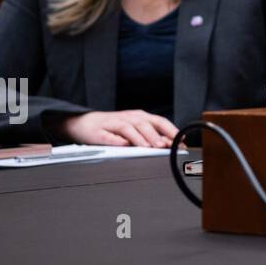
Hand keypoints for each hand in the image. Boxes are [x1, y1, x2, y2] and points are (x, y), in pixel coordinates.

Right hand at [55, 110, 177, 147]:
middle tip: (164, 146)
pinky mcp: (100, 132)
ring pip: (130, 128)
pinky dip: (117, 140)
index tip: (181, 141)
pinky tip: (123, 145)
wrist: (84, 122)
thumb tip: (169, 144)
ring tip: (148, 147)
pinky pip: (109, 136)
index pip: (160, 121)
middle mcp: (130, 118)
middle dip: (156, 135)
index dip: (171, 131)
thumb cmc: (113, 127)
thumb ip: (151, 135)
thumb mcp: (135, 129)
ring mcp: (114, 123)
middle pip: (146, 124)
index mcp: (140, 117)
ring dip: (140, 138)